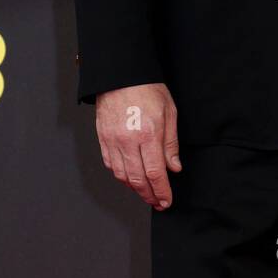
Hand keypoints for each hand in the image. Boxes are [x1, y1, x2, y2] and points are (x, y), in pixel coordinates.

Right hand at [95, 83, 180, 210]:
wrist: (121, 75)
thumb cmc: (147, 89)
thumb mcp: (169, 112)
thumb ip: (171, 143)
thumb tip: (174, 167)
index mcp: (148, 134)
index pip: (155, 173)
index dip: (161, 191)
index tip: (166, 200)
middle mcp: (128, 141)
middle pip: (137, 179)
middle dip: (149, 195)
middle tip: (157, 202)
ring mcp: (112, 141)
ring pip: (122, 175)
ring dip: (134, 188)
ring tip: (146, 192)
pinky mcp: (102, 138)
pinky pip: (110, 164)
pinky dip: (120, 175)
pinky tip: (130, 177)